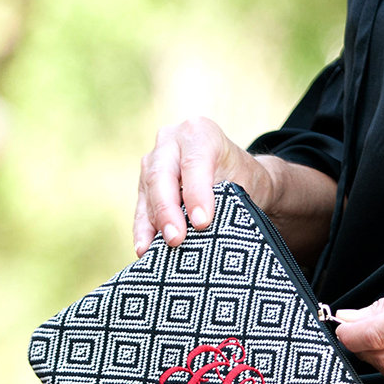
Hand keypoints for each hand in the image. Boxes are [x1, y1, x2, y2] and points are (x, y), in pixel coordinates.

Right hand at [133, 117, 272, 256]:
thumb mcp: (242, 183)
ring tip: (154, 251)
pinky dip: (143, 229)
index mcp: (199, 132)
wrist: (235, 174)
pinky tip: (143, 249)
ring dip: (153, 224)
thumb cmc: (242, 177)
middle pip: (162, 176)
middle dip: (167, 211)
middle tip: (176, 239)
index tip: (202, 223)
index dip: (196, 193)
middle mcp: (170, 141)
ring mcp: (153, 161)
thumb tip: (201, 228)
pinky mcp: (144, 183)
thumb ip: (223, 199)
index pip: (194, 163)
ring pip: (148, 193)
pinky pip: (142, 207)